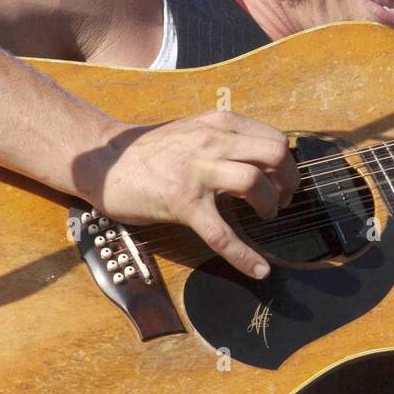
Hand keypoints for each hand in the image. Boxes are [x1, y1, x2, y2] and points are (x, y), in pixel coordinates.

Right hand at [89, 110, 300, 278]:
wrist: (104, 160)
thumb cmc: (150, 150)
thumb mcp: (195, 130)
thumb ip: (226, 139)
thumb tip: (263, 159)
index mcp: (219, 123)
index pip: (274, 138)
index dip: (287, 163)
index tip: (284, 180)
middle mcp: (212, 142)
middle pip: (274, 154)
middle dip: (288, 180)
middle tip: (283, 198)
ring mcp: (197, 172)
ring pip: (253, 182)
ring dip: (269, 205)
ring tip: (266, 216)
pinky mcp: (182, 203)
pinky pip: (221, 234)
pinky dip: (245, 256)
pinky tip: (259, 269)